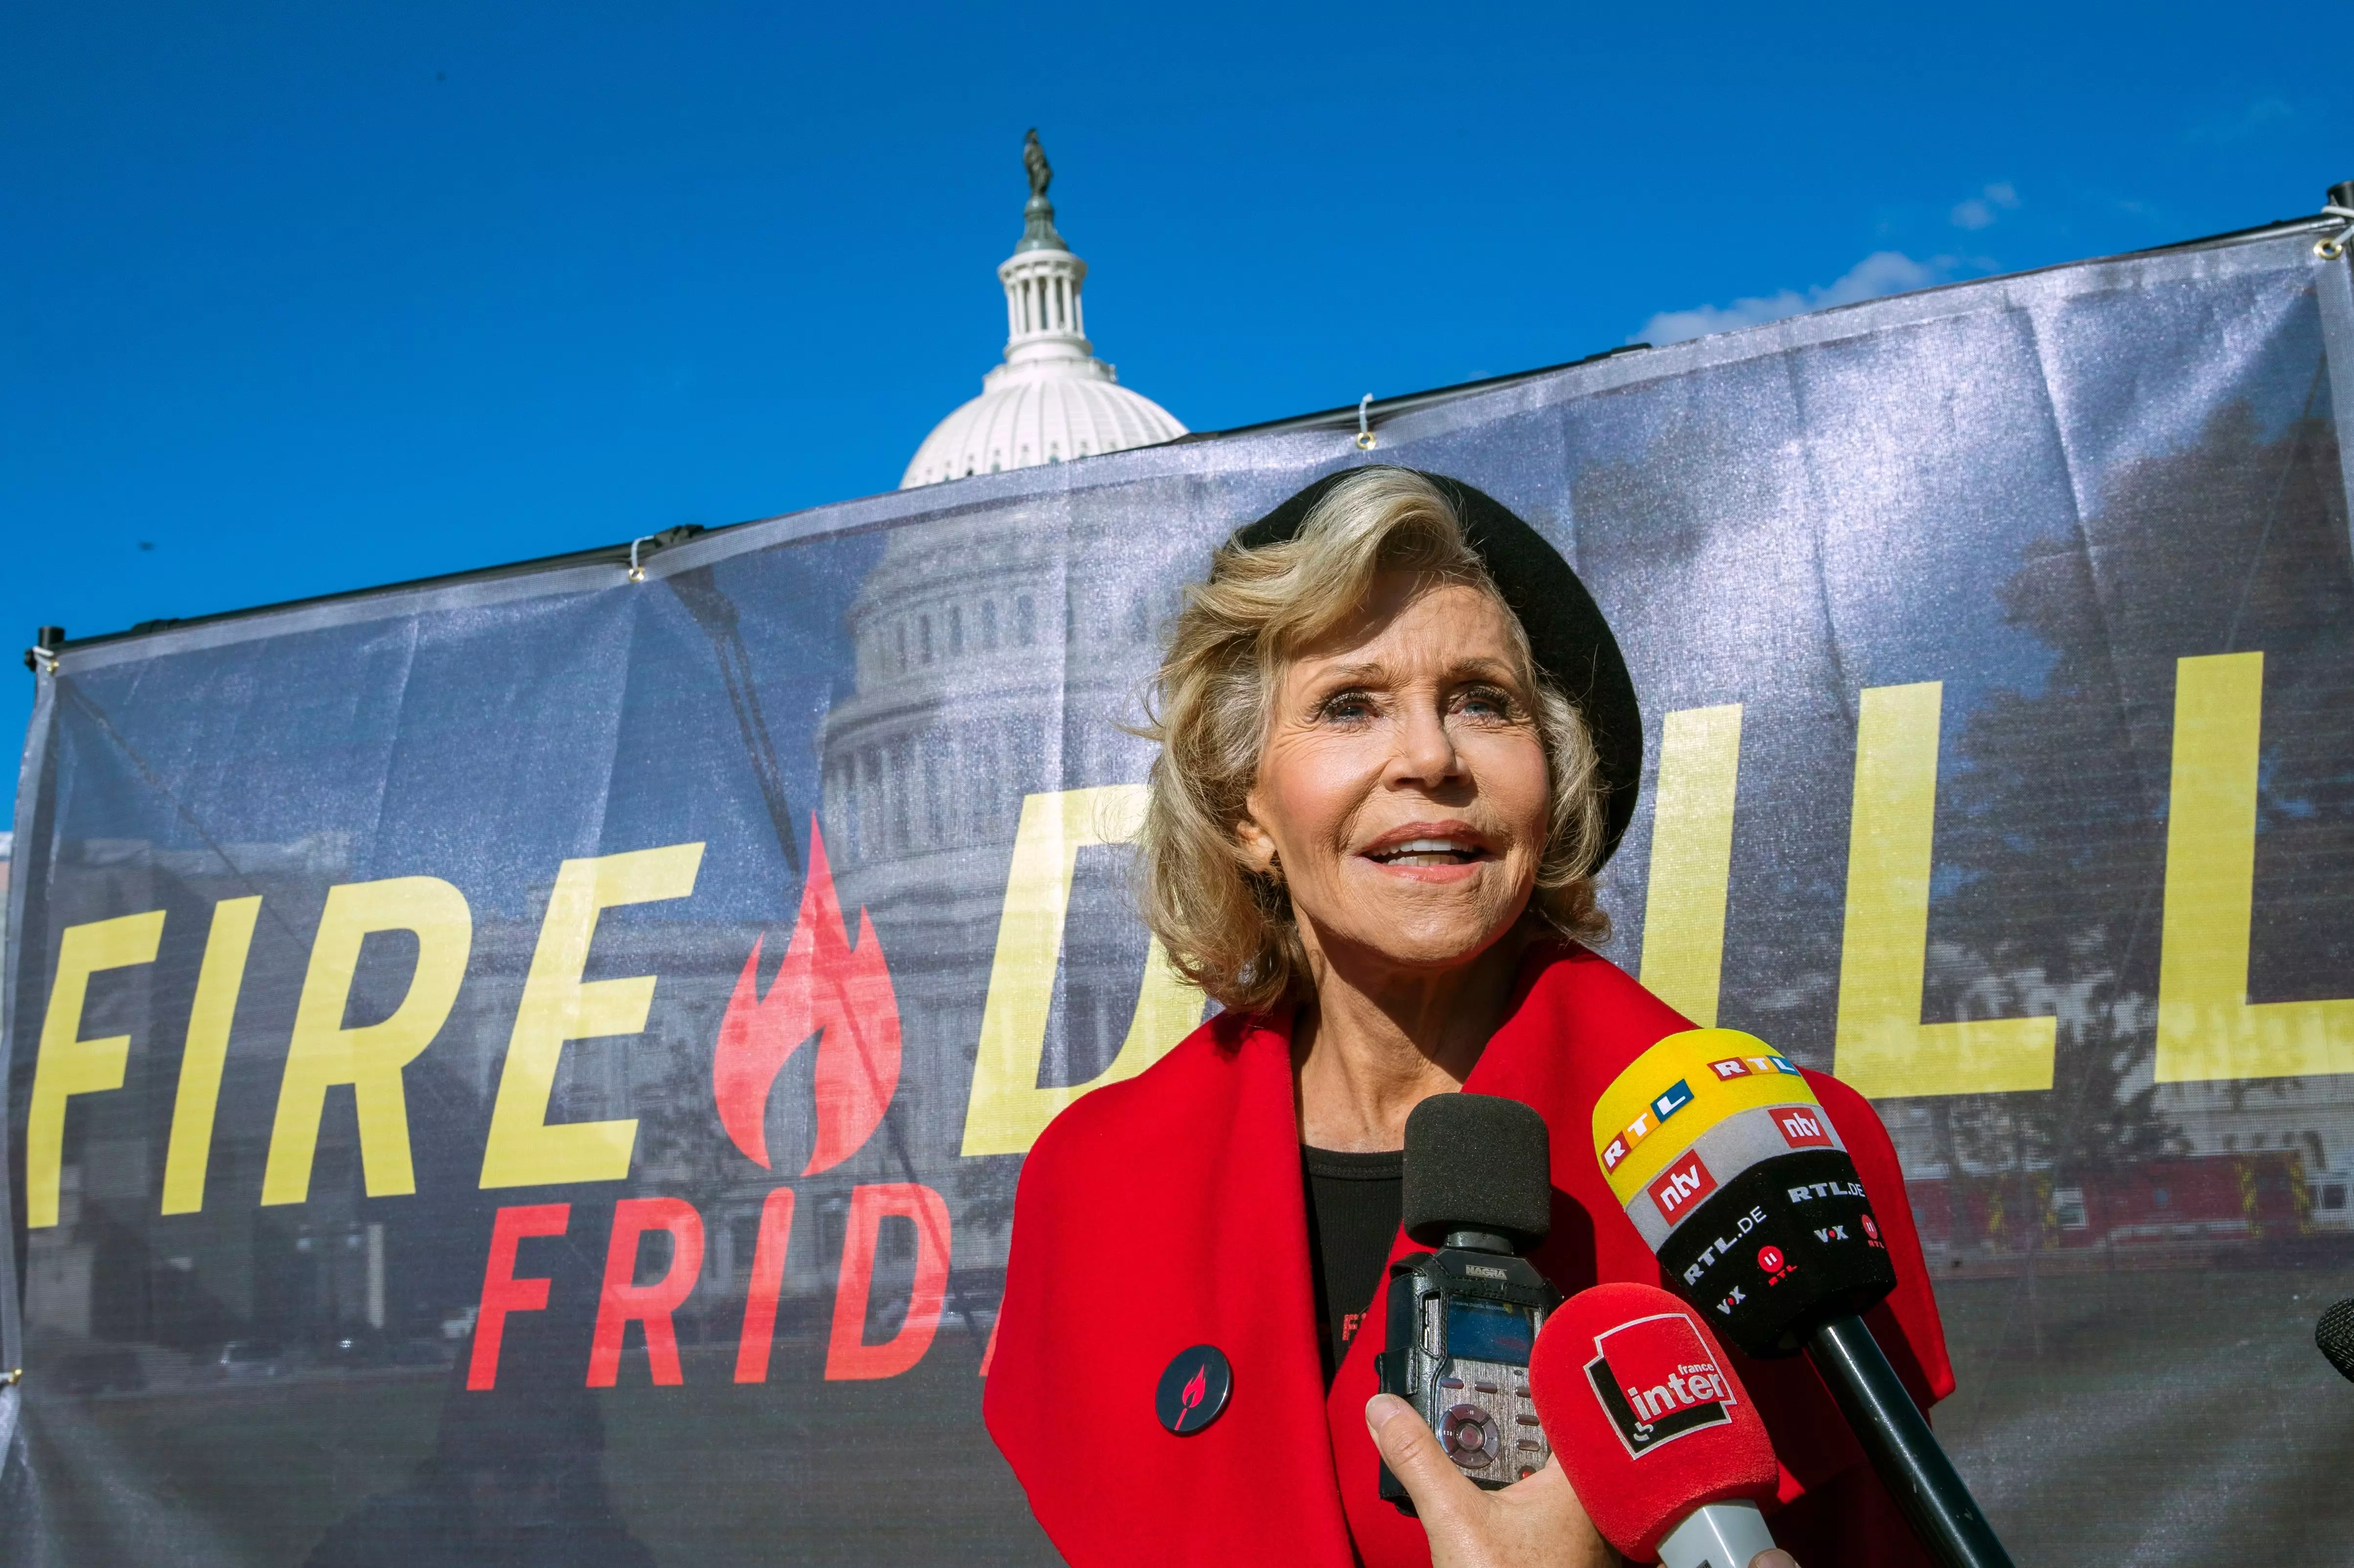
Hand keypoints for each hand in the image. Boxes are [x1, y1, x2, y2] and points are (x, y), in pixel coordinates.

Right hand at [1365, 1396, 1800, 1567]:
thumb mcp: (1457, 1522)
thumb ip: (1419, 1460)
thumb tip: (1384, 1409)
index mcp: (1585, 1481)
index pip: (1580, 1400)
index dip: (1556, 1364)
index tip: (1532, 1332)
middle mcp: (1591, 1502)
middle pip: (1560, 1428)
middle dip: (1522, 1402)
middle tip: (1486, 1367)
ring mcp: (1576, 1530)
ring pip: (1549, 1464)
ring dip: (1515, 1441)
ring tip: (1476, 1415)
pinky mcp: (1556, 1549)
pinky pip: (1535, 1495)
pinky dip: (1510, 1476)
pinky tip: (1482, 1475)